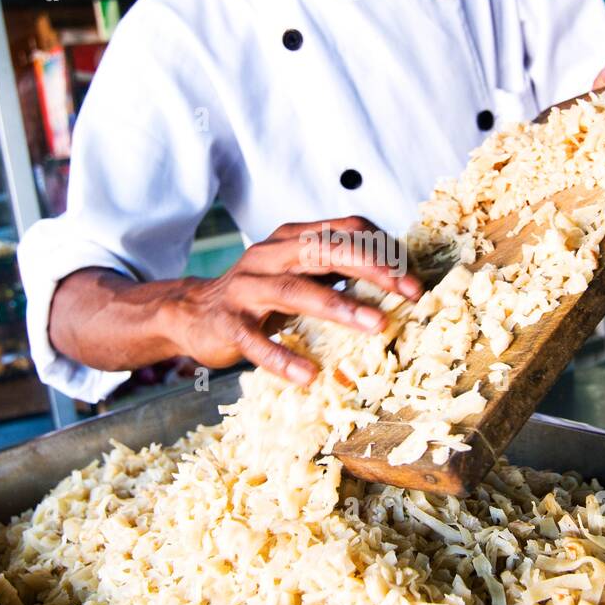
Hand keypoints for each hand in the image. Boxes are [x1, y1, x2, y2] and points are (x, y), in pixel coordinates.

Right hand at [164, 216, 421, 385]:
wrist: (192, 313)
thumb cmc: (258, 294)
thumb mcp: (299, 272)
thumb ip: (336, 268)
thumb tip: (395, 276)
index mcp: (293, 238)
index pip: (345, 229)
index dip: (382, 249)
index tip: (412, 278)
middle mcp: (270, 255)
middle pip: (326, 250)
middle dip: (371, 269)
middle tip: (408, 292)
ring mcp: (246, 288)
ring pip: (296, 290)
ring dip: (339, 306)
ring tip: (376, 325)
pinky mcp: (228, 323)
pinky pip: (256, 340)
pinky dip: (282, 357)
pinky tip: (308, 375)